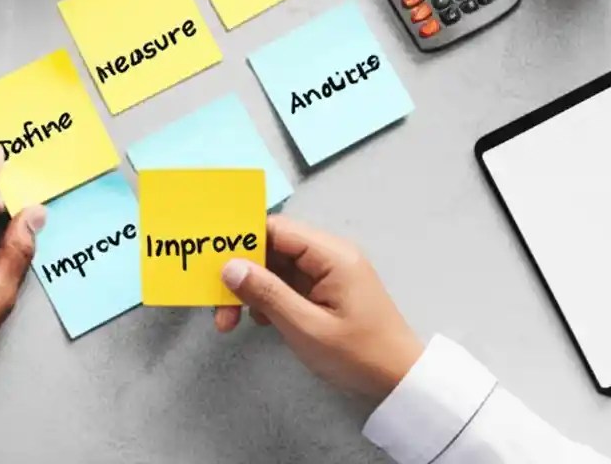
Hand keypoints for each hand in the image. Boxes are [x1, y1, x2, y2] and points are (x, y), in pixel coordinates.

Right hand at [215, 216, 423, 401]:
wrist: (400, 381)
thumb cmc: (358, 354)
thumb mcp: (306, 327)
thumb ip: (267, 293)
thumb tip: (229, 266)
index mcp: (331, 255)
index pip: (276, 229)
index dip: (241, 241)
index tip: (211, 261)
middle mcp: (329, 255)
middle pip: (272, 248)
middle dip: (241, 273)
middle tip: (217, 304)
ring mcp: (327, 273)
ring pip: (275, 268)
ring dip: (250, 289)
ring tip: (229, 320)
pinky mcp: (324, 290)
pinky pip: (286, 283)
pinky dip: (267, 299)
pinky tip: (257, 320)